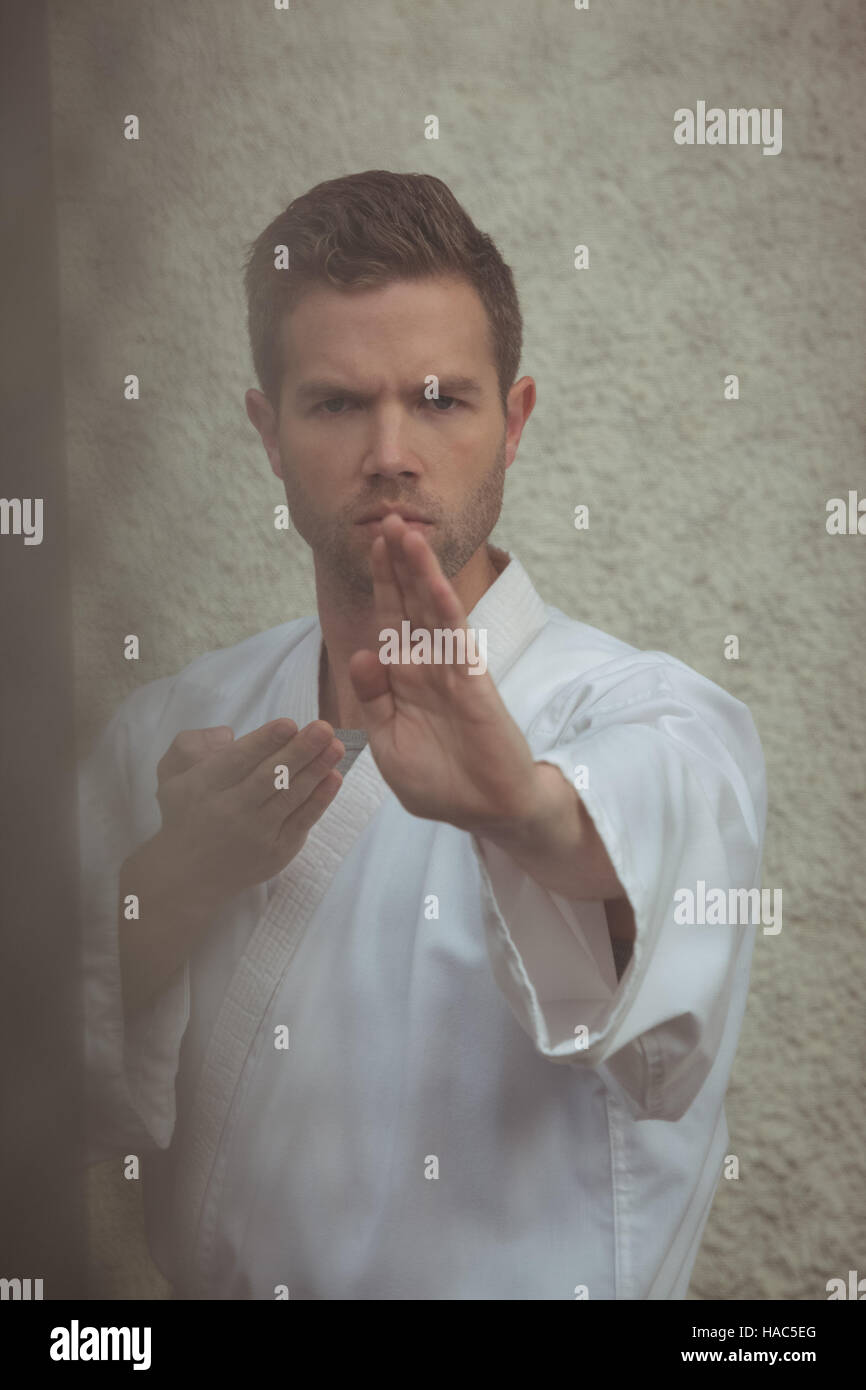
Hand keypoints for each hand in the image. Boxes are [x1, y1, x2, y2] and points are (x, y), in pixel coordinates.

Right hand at [148, 717, 344, 914]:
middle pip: (271, 777)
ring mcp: (256, 834)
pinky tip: (334, 777)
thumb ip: (193, 745)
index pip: (238, 760)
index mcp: (204, 785)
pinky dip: (320, 799)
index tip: (289, 723)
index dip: (265, 741)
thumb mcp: (172, 774)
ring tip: (336, 747)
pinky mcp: (276, 852)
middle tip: (324, 728)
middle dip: (300, 751)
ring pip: (291, 797)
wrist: (186, 876)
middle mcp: (230, 810)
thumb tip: (228, 734)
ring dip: (317, 769)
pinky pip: (302, 821)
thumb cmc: (185, 813)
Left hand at [347, 515, 539, 832]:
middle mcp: (427, 666)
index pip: (390, 620)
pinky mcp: (473, 684)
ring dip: (421, 573)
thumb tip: (362, 654)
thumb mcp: (389, 743)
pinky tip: (435, 582)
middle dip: (399, 563)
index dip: (381, 583)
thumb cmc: (438, 782)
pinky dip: (446, 611)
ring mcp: (451, 671)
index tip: (371, 543)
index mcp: (404, 678)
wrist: (486, 811)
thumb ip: (374, 700)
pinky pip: (456, 641)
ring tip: (408, 534)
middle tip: (388, 518)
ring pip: (432, 612)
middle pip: (410, 604)